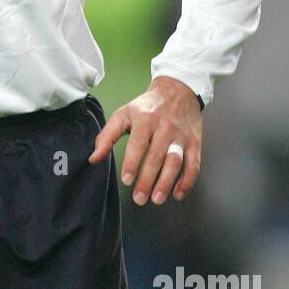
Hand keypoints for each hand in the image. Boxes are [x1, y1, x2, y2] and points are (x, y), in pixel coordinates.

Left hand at [88, 77, 202, 204]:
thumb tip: (94, 158)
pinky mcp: (194, 142)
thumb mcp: (124, 114)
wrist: (177, 90)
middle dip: (147, 180)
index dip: (132, 162)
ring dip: (167, 183)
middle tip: (139, 198)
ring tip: (157, 199)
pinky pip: (193, 163)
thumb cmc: (147, 106)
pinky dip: (187, 181)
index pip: (138, 143)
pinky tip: (178, 194)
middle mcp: (164, 127)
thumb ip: (107, 136)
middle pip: (156, 156)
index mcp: (145, 119)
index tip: (127, 179)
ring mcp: (181, 135)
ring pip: (175, 161)